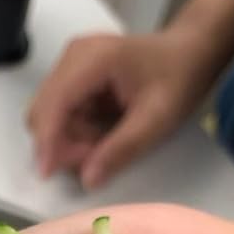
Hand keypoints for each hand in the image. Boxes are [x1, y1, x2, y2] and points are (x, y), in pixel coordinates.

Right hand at [27, 29, 216, 190]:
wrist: (189, 55)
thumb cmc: (179, 80)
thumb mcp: (156, 120)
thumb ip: (122, 149)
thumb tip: (88, 179)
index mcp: (92, 58)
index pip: (55, 101)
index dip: (48, 139)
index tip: (47, 173)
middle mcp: (73, 57)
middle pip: (44, 109)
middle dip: (62, 143)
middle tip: (97, 162)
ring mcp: (72, 65)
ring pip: (52, 116)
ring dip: (72, 141)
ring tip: (108, 147)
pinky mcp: (76, 78)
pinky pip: (64, 114)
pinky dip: (79, 134)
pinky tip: (104, 137)